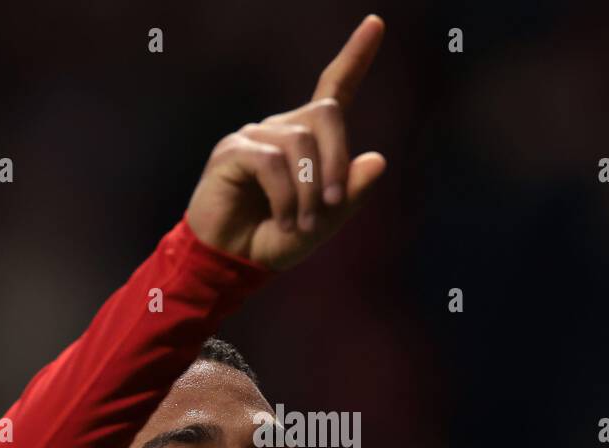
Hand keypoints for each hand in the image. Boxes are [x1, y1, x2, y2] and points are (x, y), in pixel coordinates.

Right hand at [185, 14, 386, 270]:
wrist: (230, 262)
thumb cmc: (273, 239)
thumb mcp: (323, 223)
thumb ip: (350, 195)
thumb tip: (378, 159)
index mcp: (307, 139)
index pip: (334, 88)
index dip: (355, 57)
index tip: (376, 23)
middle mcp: (281, 128)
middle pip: (326, 112)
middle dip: (338, 160)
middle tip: (333, 204)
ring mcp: (254, 136)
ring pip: (300, 142)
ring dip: (310, 190)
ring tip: (302, 224)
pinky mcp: (232, 152)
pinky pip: (271, 162)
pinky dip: (286, 196)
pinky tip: (283, 220)